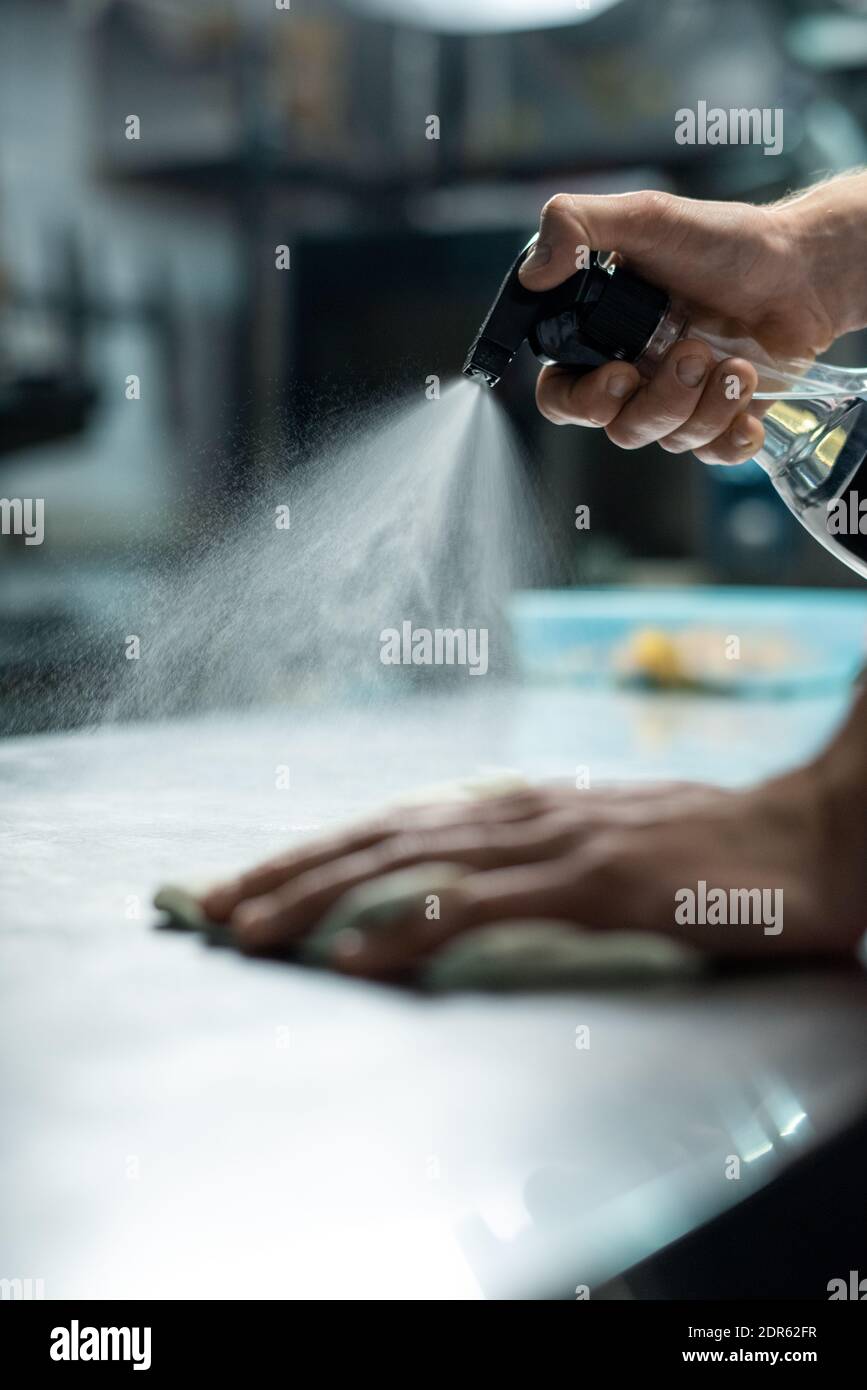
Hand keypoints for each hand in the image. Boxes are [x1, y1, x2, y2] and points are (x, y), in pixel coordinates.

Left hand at [199, 763, 860, 977]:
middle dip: (288, 873)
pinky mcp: (594, 881)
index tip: (248, 882)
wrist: (811, 839)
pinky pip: (480, 908)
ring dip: (319, 898)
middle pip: (379, 837)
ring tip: (248, 930)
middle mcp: (523, 812)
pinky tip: (354, 959)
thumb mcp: (600, 851)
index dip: (315, 852)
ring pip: (408, 864)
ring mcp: (556, 841)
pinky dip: (406, 931)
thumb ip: (528, 864)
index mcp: (521, 807)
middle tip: (211, 908)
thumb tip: (452, 891)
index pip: (393, 825)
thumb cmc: (710, 854)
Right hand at [518, 185, 846, 463]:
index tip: (620, 374)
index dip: (579, 402)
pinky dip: (732, 433)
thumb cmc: (724, 241)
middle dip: (659, 401)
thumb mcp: (646, 217)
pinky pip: (712, 455)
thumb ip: (577, 226)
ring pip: (668, 440)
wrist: (801, 265)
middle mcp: (636, 376)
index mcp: (604, 338)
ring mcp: (679, 401)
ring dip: (705, 404)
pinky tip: (749, 392)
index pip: (561, 395)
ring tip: (737, 362)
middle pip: (617, 428)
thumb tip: (532, 273)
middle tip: (693, 354)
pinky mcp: (722, 419)